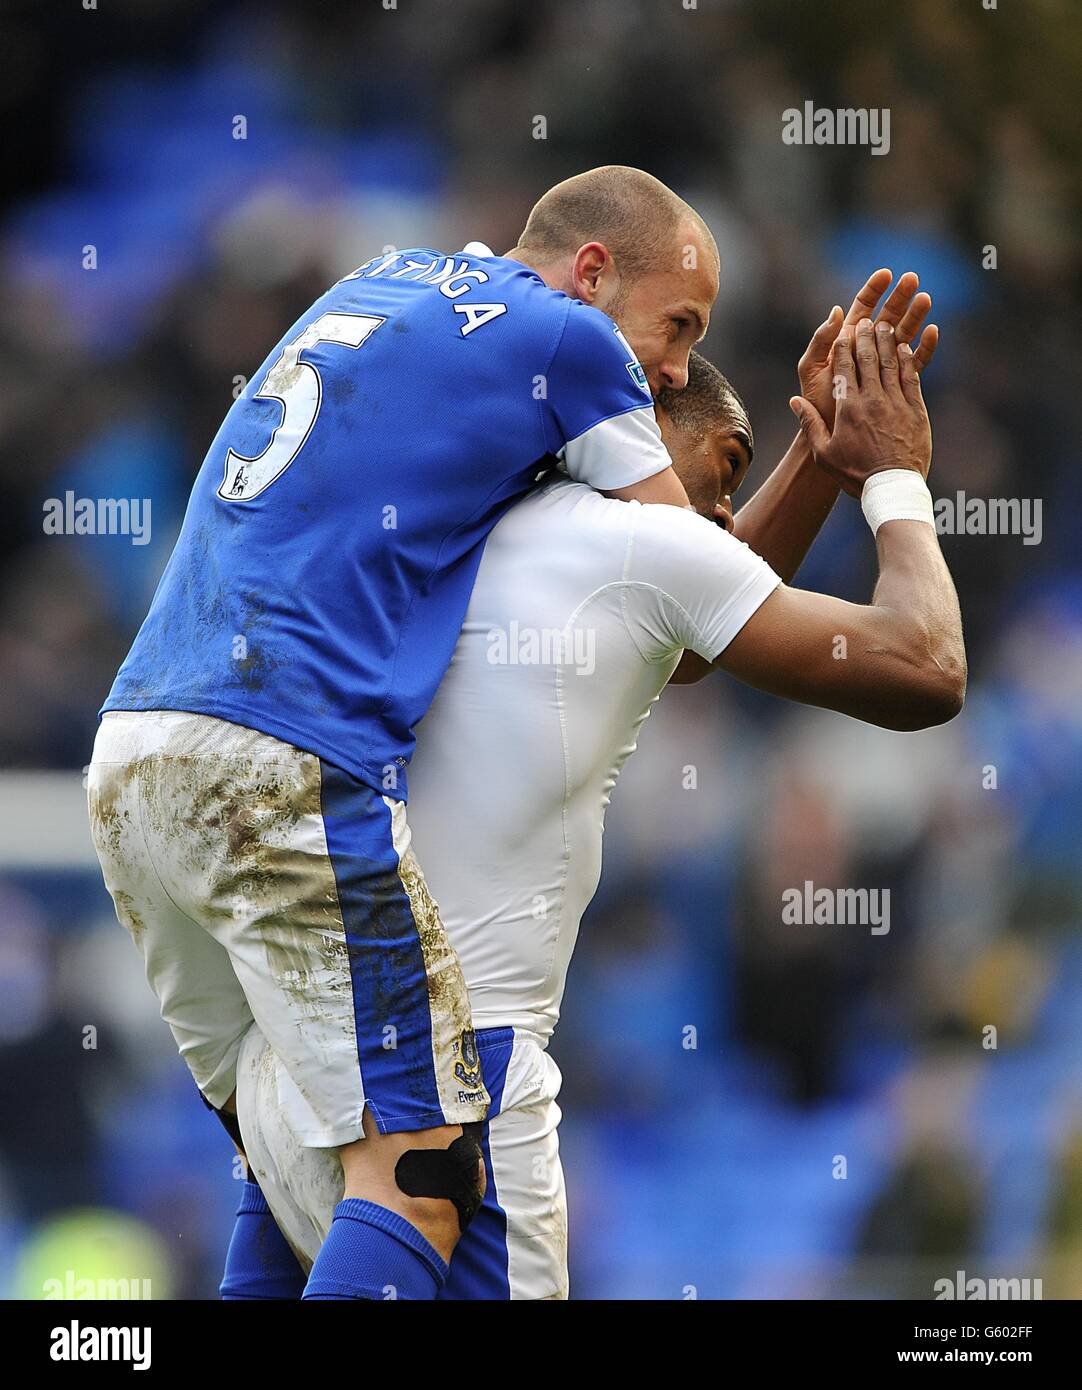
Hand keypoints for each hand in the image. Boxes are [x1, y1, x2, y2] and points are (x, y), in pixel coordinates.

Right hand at [789, 318, 931, 496]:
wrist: (891, 487)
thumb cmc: (855, 473)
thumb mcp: (824, 453)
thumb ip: (809, 424)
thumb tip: (794, 401)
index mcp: (848, 408)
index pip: (845, 368)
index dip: (845, 347)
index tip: (844, 332)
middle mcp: (872, 400)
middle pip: (868, 359)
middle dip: (867, 336)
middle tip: (866, 320)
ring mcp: (896, 403)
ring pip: (891, 363)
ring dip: (888, 341)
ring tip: (886, 324)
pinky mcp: (916, 410)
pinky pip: (911, 377)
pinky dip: (908, 359)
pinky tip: (905, 347)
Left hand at [797, 269, 937, 430]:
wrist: (829, 435)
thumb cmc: (817, 404)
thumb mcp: (812, 369)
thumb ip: (821, 341)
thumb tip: (837, 311)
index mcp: (846, 342)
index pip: (862, 308)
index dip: (874, 290)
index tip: (886, 274)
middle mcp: (867, 351)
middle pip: (886, 317)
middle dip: (899, 297)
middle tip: (912, 278)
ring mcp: (884, 366)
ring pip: (903, 335)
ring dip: (915, 316)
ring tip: (925, 298)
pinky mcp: (898, 384)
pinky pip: (914, 362)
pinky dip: (924, 346)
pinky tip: (933, 331)